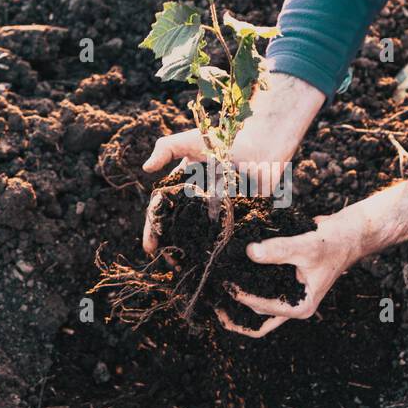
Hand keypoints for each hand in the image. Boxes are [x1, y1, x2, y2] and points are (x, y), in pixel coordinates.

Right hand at [142, 70, 324, 256]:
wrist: (262, 142)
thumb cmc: (224, 138)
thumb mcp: (190, 141)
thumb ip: (166, 149)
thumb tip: (146, 168)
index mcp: (184, 185)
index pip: (163, 209)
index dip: (153, 227)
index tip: (149, 246)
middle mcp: (198, 200)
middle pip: (178, 227)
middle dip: (170, 245)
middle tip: (167, 263)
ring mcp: (218, 209)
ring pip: (200, 235)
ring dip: (192, 252)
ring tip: (185, 269)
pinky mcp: (239, 215)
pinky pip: (227, 235)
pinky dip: (219, 249)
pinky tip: (212, 263)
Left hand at [218, 180, 407, 337]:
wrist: (348, 233)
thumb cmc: (334, 243)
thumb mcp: (306, 246)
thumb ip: (278, 250)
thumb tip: (250, 251)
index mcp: (300, 306)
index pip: (264, 310)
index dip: (241, 298)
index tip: (225, 283)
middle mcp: (293, 304)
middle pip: (256, 317)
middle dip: (234, 310)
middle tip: (211, 296)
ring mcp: (288, 294)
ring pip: (257, 305)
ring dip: (238, 300)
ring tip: (214, 290)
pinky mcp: (284, 281)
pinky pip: (261, 288)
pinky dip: (248, 284)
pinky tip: (231, 273)